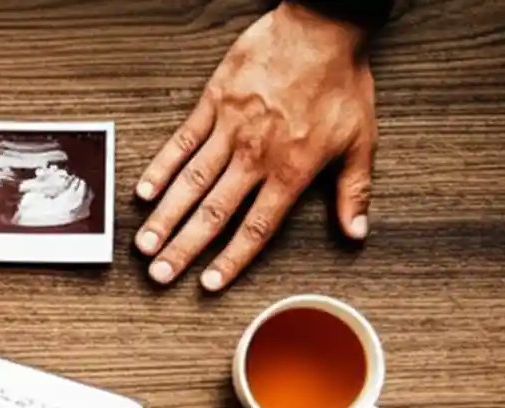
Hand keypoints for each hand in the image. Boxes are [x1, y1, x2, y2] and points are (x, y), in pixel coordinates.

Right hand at [135, 2, 376, 290]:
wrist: (320, 27)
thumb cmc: (340, 81)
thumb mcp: (361, 140)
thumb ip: (354, 190)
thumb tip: (356, 231)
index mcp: (290, 171)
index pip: (256, 228)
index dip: (231, 260)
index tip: (208, 284)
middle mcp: (255, 156)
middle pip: (214, 213)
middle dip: (184, 248)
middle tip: (160, 275)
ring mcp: (230, 130)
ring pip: (191, 183)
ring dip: (166, 216)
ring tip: (145, 244)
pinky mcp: (213, 104)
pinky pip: (182, 142)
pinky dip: (161, 167)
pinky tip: (144, 191)